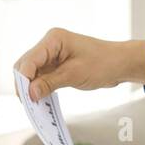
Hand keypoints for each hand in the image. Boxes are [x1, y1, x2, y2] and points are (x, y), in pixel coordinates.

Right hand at [14, 28, 144, 100]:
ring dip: (31, 87)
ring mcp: (52, 54)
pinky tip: (40, 99)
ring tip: (33, 105)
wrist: (120, 64)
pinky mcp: (56, 64)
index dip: (24, 79)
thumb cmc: (103, 63)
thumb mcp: (74, 74)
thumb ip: (50, 83)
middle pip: (26, 65)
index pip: (29, 59)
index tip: (26, 97)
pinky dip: (40, 87)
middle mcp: (50, 44)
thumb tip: (30, 93)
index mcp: (53, 39)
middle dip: (24, 84)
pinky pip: (42, 76)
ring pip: (32, 72)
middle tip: (27, 104)